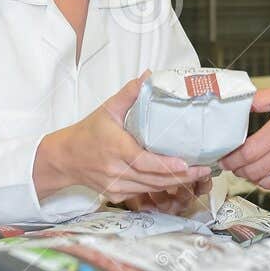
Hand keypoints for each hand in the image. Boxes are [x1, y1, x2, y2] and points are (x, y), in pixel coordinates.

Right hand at [35, 76, 211, 199]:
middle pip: (153, 179)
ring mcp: (116, 186)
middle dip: (181, 176)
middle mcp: (116, 170)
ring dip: (174, 183)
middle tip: (204, 170)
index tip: (187, 164)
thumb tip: (150, 75)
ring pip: (151, 188)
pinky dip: (160, 187)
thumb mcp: (107, 109)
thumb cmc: (89, 132)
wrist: (65, 158)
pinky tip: (176, 179)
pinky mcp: (117, 195)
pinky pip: (143, 193)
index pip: (144, 161)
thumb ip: (129, 93)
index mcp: (115, 148)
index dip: (167, 165)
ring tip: (197, 175)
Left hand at [220, 88, 269, 189]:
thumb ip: (262, 99)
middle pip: (253, 170)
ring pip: (266, 181)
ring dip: (253, 177)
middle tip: (232, 164)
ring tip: (248, 168)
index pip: (248, 152)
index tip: (224, 158)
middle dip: (238, 169)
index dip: (231, 158)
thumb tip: (240, 104)